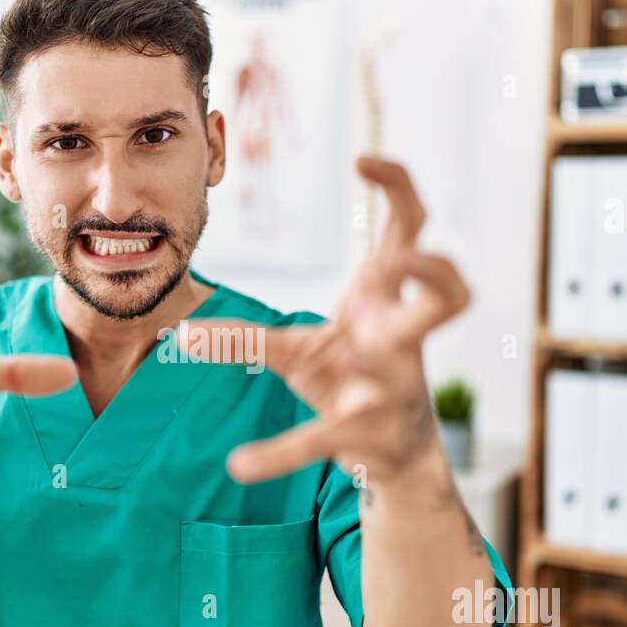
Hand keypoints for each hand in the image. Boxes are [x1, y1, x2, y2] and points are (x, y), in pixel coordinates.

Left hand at [188, 154, 469, 482]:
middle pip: (447, 294)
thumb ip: (245, 337)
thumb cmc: (352, 380)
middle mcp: (400, 338)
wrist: (391, 454)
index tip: (363, 160)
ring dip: (394, 341)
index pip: (411, 231)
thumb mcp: (296, 352)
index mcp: (385, 303)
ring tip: (358, 342)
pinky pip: (324, 437)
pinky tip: (238, 466)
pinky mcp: (367, 433)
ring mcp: (392, 385)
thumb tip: (179, 330)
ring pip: (415, 358)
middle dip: (432, 272)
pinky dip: (279, 452)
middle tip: (403, 259)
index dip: (398, 189)